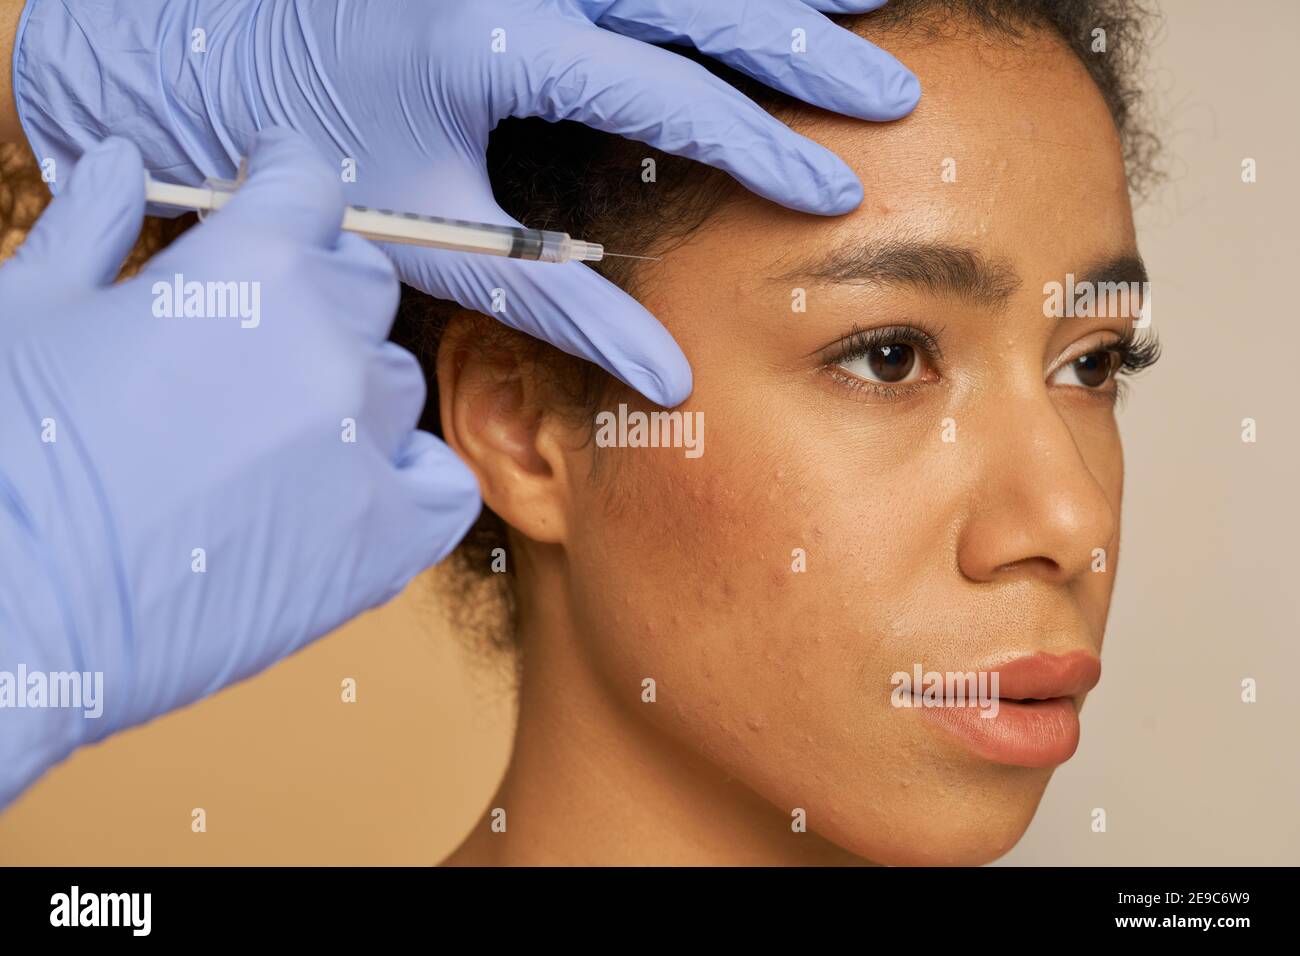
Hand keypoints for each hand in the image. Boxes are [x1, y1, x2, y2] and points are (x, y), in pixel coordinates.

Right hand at [0, 130, 479, 804]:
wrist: (2, 617)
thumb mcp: (23, 309)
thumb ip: (91, 227)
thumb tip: (125, 165)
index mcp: (252, 267)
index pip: (308, 186)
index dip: (286, 175)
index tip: (274, 180)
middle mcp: (331, 345)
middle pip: (361, 285)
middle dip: (313, 286)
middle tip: (250, 328)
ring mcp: (367, 446)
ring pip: (392, 384)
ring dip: (344, 390)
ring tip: (266, 432)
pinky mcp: (384, 543)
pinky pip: (442, 488)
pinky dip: (411, 478)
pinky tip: (354, 485)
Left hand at [12, 0, 918, 405]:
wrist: (200, 47)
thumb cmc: (318, 151)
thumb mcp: (430, 235)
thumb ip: (553, 303)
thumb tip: (663, 374)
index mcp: (496, 50)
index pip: (665, 94)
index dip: (758, 142)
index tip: (835, 181)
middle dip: (805, 46)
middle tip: (893, 84)